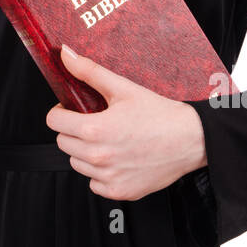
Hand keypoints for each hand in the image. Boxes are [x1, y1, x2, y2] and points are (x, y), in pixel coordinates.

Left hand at [46, 43, 207, 201]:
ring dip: (84, 152)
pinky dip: (100, 173)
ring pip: (76, 163)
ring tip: (107, 139)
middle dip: (72, 130)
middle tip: (93, 121)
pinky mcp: (120, 191)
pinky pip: (94, 183)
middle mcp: (99, 157)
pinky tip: (116, 158)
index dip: (60, 111)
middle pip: (63, 143)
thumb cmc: (161, 114)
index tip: (72, 109)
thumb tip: (66, 55)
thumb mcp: (123, 88)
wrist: (192, 139)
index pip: (54, 122)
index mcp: (95, 130)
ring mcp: (109, 177)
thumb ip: (89, 72)